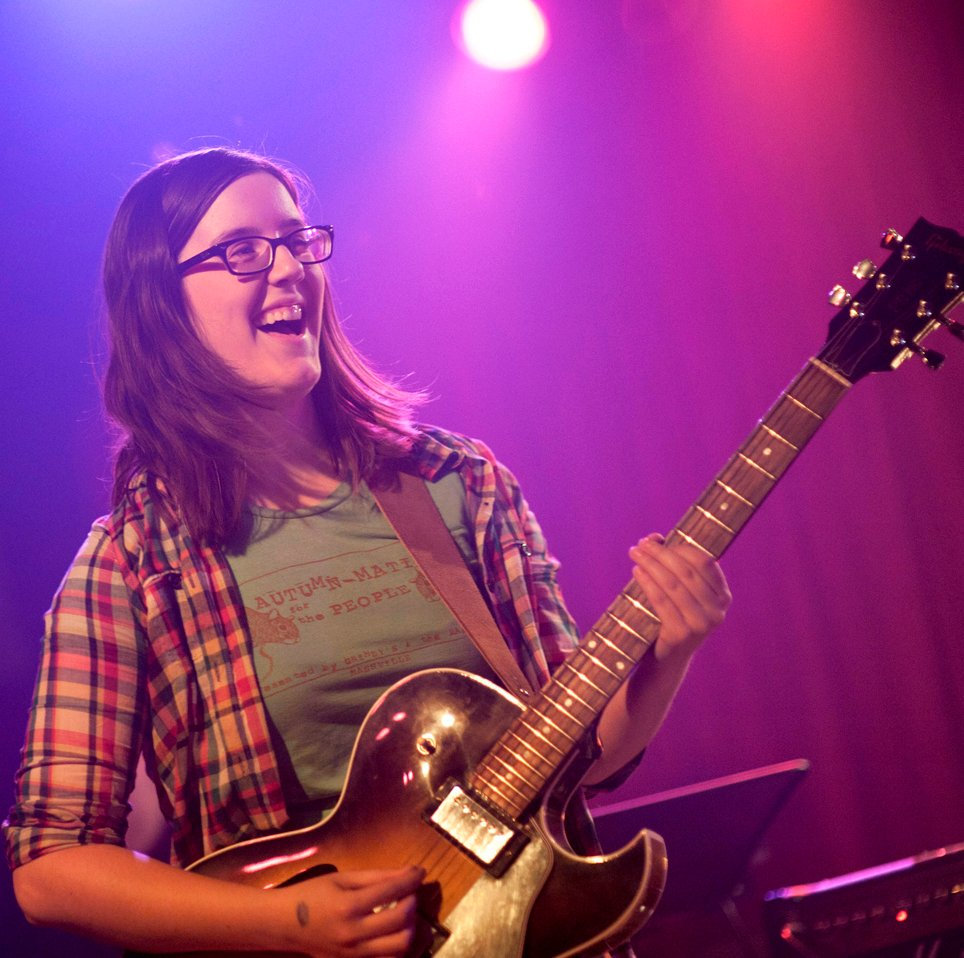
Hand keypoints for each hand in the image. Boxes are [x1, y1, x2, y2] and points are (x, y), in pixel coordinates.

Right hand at [278, 866, 424, 957]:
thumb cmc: (312, 894)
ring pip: (400, 947)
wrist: (285, 924)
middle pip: (401, 922)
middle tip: (409, 893)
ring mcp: (354, 954)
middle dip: (413, 903)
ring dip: (410, 927)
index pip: (392, 891)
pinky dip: (398, 946)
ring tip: (404, 913)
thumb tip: (408, 873)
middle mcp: (354, 934)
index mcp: (349, 906)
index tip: (420, 872)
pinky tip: (394, 931)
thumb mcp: (343, 878)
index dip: (411, 879)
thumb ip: (376, 877)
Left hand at [629, 533, 730, 660]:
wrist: (665, 660)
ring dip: (651, 564)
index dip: (680, 547)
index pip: (704, 561)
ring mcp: (701, 624)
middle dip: (660, 554)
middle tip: (640, 545)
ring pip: (672, 584)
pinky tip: (637, 572)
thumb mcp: (678, 593)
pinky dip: (647, 582)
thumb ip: (672, 565)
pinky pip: (661, 600)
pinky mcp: (681, 634)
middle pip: (686, 571)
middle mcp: (717, 610)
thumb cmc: (670, 618)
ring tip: (635, 553)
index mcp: (723, 596)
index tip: (657, 541)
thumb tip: (654, 537)